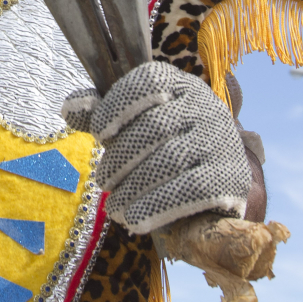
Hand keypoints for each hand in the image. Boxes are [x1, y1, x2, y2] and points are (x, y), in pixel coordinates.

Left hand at [62, 61, 251, 234]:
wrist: (214, 186)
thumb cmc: (161, 149)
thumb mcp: (131, 126)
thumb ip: (100, 115)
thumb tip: (70, 108)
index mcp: (179, 84)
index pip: (148, 81)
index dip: (119, 104)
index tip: (99, 134)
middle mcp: (205, 106)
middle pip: (156, 127)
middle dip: (121, 158)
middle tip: (102, 181)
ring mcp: (222, 140)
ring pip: (171, 160)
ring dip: (134, 188)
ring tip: (113, 207)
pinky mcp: (233, 177)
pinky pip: (193, 190)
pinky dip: (159, 205)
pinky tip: (135, 220)